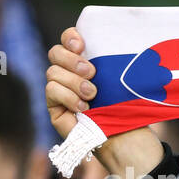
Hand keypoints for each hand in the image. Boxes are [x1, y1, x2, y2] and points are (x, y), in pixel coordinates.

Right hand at [47, 27, 163, 178]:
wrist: (126, 140)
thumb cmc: (127, 109)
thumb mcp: (124, 82)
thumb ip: (114, 63)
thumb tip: (123, 40)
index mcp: (87, 61)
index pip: (69, 40)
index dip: (70, 37)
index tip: (82, 44)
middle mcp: (70, 73)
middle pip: (55, 53)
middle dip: (72, 59)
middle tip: (91, 72)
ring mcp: (60, 89)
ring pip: (53, 72)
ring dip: (74, 81)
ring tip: (93, 95)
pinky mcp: (55, 107)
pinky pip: (51, 91)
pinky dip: (67, 96)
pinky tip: (83, 107)